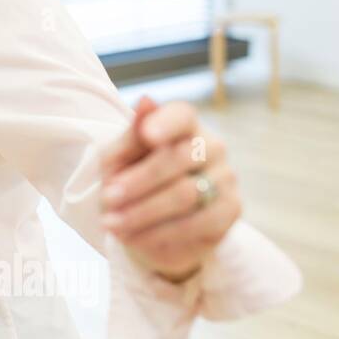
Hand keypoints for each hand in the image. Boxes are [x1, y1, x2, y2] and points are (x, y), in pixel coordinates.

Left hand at [99, 96, 240, 281]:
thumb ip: (132, 135)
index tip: (148, 135)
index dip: (166, 123)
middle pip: (177, 158)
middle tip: (108, 199)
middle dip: (137, 182)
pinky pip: (199, 223)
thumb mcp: (118, 160)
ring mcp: (225, 177)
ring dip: (143, 212)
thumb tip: (146, 100)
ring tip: (112, 224)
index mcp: (183, 125)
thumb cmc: (129, 182)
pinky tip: (136, 238)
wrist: (145, 227)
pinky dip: (161, 233)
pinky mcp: (231, 209)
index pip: (181, 115)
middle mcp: (211, 146)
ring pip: (186, 194)